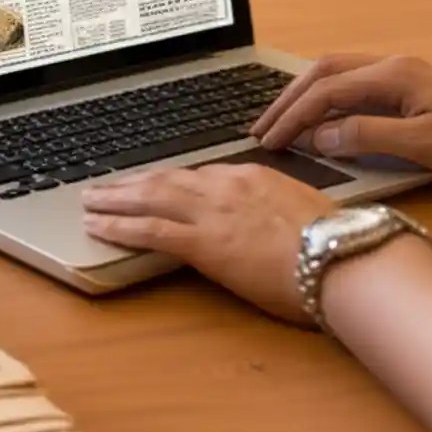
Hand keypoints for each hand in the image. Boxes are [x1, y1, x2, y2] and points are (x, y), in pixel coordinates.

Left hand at [82, 164, 331, 325]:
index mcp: (253, 175)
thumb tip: (267, 222)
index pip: (200, 174)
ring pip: (150, 198)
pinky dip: (119, 226)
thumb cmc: (334, 244)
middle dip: (133, 182)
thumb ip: (274, 210)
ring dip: (115, 198)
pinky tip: (99, 227)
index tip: (152, 183)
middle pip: (167, 178)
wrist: (341, 257)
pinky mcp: (203, 242)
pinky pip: (150, 230)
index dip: (169, 180)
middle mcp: (227, 185)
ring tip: (90, 201)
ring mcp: (213, 211)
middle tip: (105, 186)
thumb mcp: (303, 212)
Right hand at [251, 55, 431, 176]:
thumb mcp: (421, 145)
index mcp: (394, 75)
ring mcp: (404, 75)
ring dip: (306, 97)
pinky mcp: (412, 88)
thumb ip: (366, 137)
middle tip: (262, 128)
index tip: (270, 141)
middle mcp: (395, 66)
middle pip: (325, 72)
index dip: (294, 116)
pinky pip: (356, 86)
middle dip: (289, 99)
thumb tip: (320, 136)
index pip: (327, 91)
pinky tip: (322, 119)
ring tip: (282, 122)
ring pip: (339, 75)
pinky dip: (329, 100)